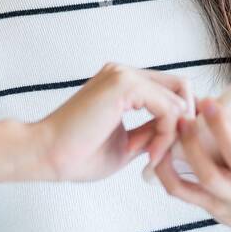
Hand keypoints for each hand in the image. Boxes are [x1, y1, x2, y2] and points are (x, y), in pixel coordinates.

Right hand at [0, 62, 192, 183]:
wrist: (46, 154)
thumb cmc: (78, 154)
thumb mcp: (126, 144)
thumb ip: (150, 132)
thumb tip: (177, 132)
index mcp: (122, 83)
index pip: (170, 89)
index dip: (180, 120)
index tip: (166, 152)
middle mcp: (124, 72)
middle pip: (180, 87)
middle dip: (184, 122)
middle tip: (167, 154)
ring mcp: (124, 74)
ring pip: (177, 99)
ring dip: (173, 134)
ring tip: (154, 159)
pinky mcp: (124, 84)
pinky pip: (168, 107)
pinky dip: (167, 134)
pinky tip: (151, 155)